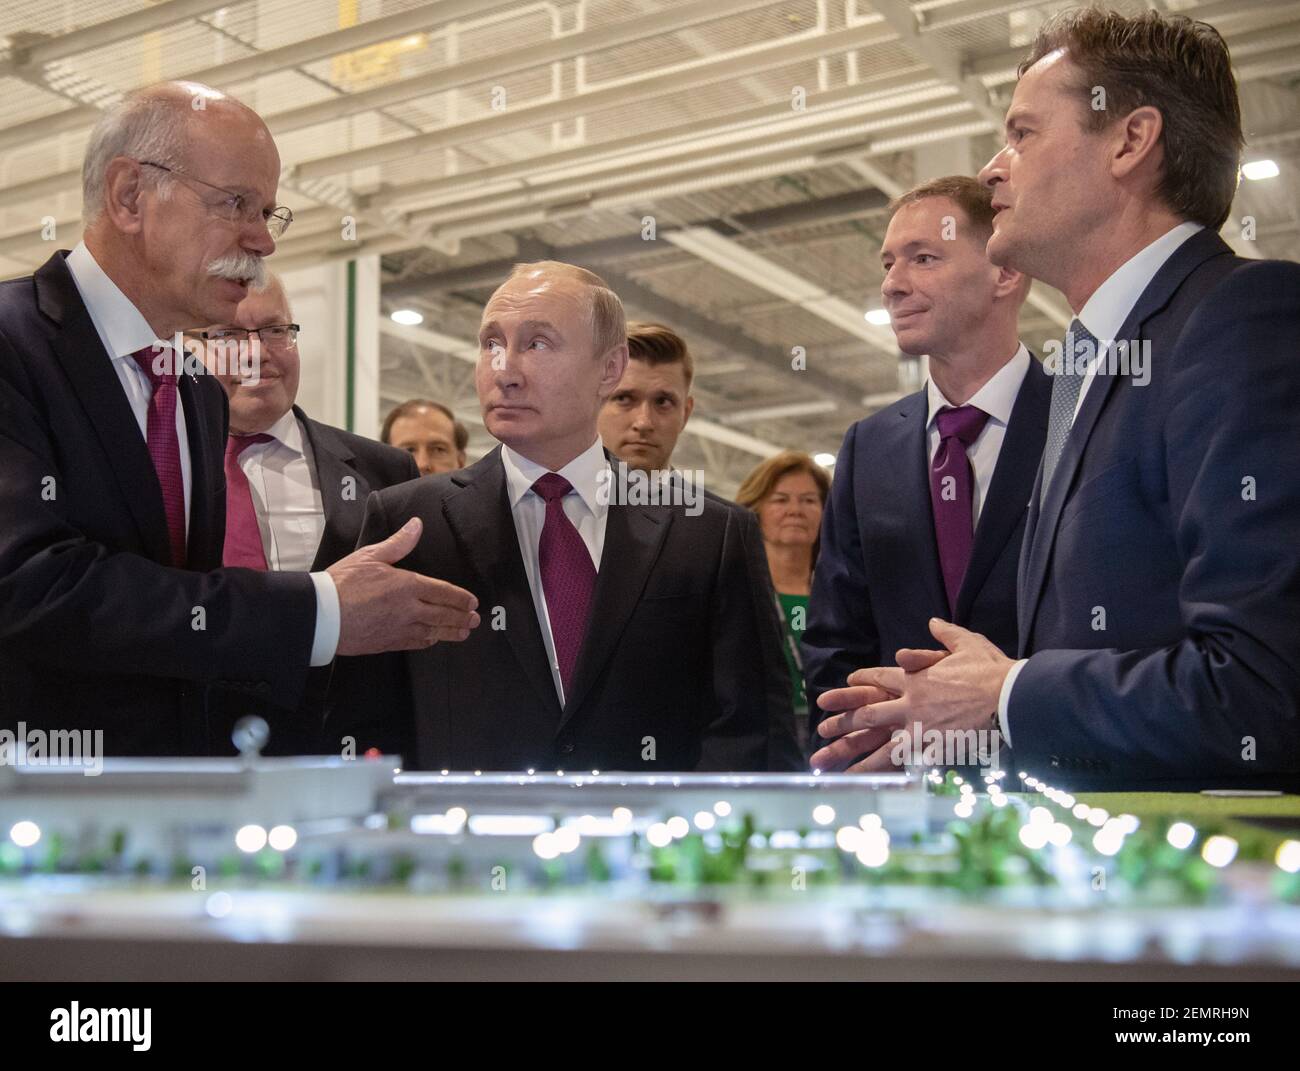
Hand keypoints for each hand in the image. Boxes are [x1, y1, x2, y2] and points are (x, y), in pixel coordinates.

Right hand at [329, 517, 479, 654]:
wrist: (322, 615)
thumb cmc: (342, 583)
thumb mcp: (371, 555)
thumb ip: (398, 543)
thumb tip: (416, 525)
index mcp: (407, 585)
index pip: (443, 591)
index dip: (460, 598)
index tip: (472, 602)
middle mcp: (409, 608)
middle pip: (443, 614)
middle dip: (462, 617)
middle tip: (475, 619)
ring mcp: (400, 627)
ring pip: (434, 631)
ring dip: (452, 632)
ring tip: (464, 632)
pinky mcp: (389, 642)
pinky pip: (416, 642)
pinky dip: (429, 641)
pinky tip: (434, 640)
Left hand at [813, 619, 1012, 767]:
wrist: (1009, 697)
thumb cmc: (990, 670)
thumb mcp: (967, 642)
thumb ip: (945, 634)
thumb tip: (933, 622)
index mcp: (915, 679)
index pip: (879, 678)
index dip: (862, 680)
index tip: (849, 681)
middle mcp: (911, 705)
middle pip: (868, 714)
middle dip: (843, 722)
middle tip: (822, 728)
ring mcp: (922, 730)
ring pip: (882, 748)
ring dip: (858, 760)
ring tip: (838, 771)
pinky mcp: (937, 750)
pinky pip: (909, 766)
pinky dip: (892, 776)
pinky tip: (880, 786)